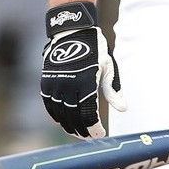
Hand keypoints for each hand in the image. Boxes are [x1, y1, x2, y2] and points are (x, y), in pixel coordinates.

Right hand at [41, 1, 127, 137]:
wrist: (72, 31)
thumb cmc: (95, 49)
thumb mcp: (108, 67)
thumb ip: (113, 90)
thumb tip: (123, 109)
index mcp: (86, 83)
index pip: (89, 115)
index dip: (94, 128)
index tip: (100, 135)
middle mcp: (68, 86)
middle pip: (74, 118)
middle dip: (82, 131)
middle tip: (90, 137)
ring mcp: (55, 84)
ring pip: (60, 114)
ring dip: (69, 126)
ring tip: (78, 132)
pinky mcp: (46, 83)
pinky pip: (50, 105)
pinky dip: (57, 116)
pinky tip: (64, 121)